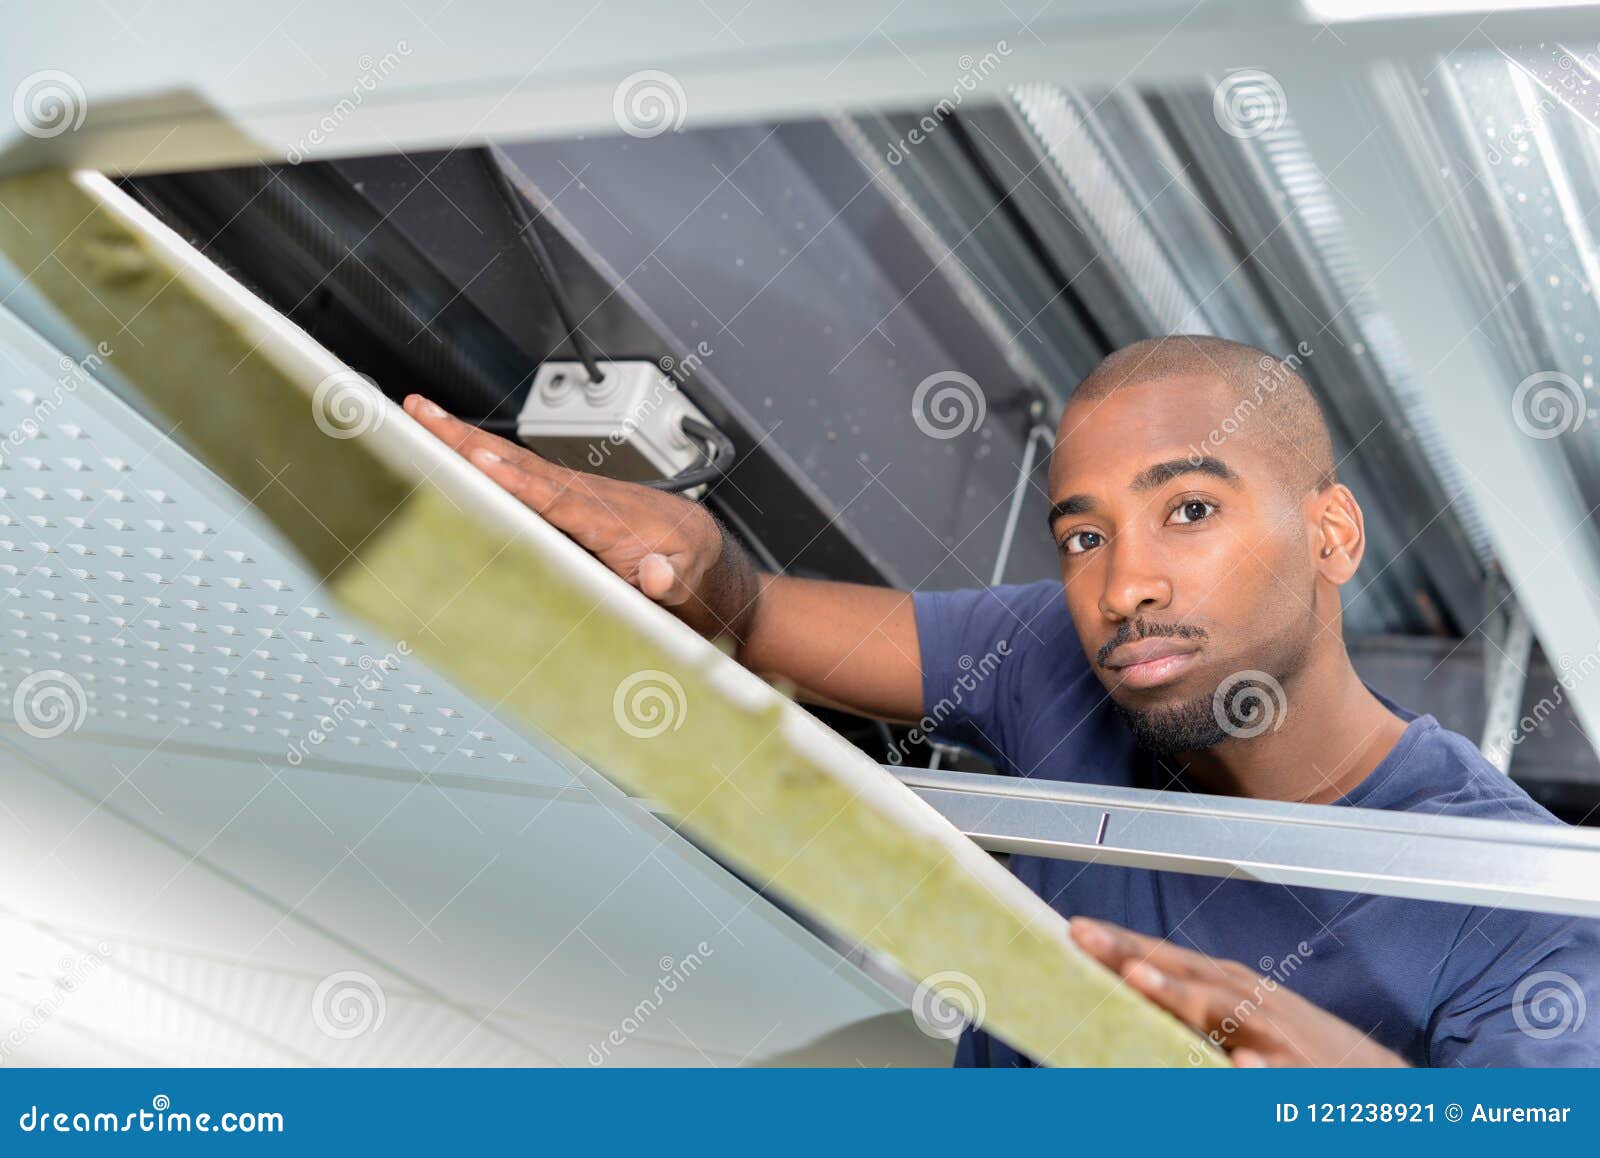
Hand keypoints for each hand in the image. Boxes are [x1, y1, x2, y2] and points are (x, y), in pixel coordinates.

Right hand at [402, 394, 760, 642]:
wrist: (713, 567)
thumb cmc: (698, 579)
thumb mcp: (694, 588)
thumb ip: (674, 582)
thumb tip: (657, 575)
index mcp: (618, 521)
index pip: (558, 498)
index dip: (518, 482)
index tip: (479, 459)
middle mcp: (594, 499)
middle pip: (524, 466)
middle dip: (470, 440)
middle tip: (421, 412)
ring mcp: (580, 498)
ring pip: (518, 466)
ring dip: (468, 441)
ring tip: (421, 416)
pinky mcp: (570, 505)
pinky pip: (524, 480)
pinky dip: (488, 462)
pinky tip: (456, 452)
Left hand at [1069, 917, 1408, 1067]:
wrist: (1378, 1086)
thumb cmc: (1296, 1052)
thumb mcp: (1239, 1019)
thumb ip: (1185, 1010)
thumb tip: (1123, 993)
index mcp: (1225, 987)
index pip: (1163, 957)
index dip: (1120, 943)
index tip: (1073, 929)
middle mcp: (1244, 1002)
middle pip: (1179, 970)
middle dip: (1131, 953)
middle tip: (1083, 937)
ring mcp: (1270, 1036)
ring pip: (1218, 1010)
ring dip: (1178, 993)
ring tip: (1136, 978)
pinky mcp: (1294, 1076)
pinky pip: (1266, 1071)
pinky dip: (1251, 1065)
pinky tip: (1235, 1060)